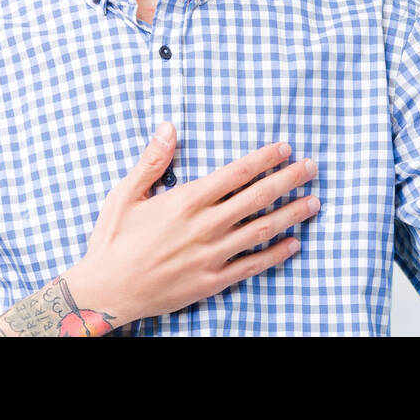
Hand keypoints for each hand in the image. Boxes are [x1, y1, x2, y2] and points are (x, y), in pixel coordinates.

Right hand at [64, 121, 319, 327]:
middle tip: (312, 168)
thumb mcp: (125, 194)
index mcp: (186, 201)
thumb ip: (152, 161)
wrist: (105, 292)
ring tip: (314, 202)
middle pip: (257, 198)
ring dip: (291, 215)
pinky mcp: (212, 281)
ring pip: (261, 231)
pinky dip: (275, 254)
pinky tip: (294, 244)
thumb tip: (168, 127)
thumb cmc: (113, 241)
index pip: (236, 173)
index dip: (264, 159)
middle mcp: (204, 226)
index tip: (286, 148)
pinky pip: (252, 266)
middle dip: (289, 180)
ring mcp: (211, 255)